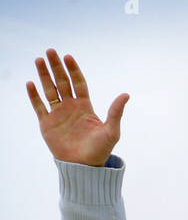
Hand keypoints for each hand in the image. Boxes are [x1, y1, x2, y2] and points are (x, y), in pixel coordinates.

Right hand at [25, 49, 128, 165]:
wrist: (84, 168)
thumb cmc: (100, 151)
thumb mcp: (111, 131)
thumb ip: (116, 112)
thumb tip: (126, 94)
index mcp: (85, 106)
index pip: (78, 83)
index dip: (73, 70)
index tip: (68, 57)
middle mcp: (70, 107)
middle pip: (62, 82)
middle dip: (56, 67)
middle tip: (50, 51)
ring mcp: (58, 115)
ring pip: (49, 90)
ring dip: (44, 75)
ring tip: (39, 60)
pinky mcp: (47, 124)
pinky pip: (39, 106)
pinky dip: (34, 96)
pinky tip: (30, 83)